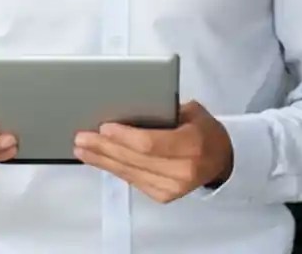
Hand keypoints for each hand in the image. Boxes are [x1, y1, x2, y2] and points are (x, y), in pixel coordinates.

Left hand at [73, 100, 232, 203]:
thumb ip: (164, 110)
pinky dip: (113, 168)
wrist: (220, 160)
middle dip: (104, 148)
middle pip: (134, 159)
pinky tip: (98, 159)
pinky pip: (132, 180)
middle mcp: (183, 171)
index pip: (150, 144)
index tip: (104, 126)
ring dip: (102, 160)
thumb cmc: (203, 130)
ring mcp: (172, 187)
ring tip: (81, 148)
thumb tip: (125, 105)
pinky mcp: (163, 196)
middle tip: (81, 137)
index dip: (124, 137)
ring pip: (129, 172)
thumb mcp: (192, 112)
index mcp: (192, 145)